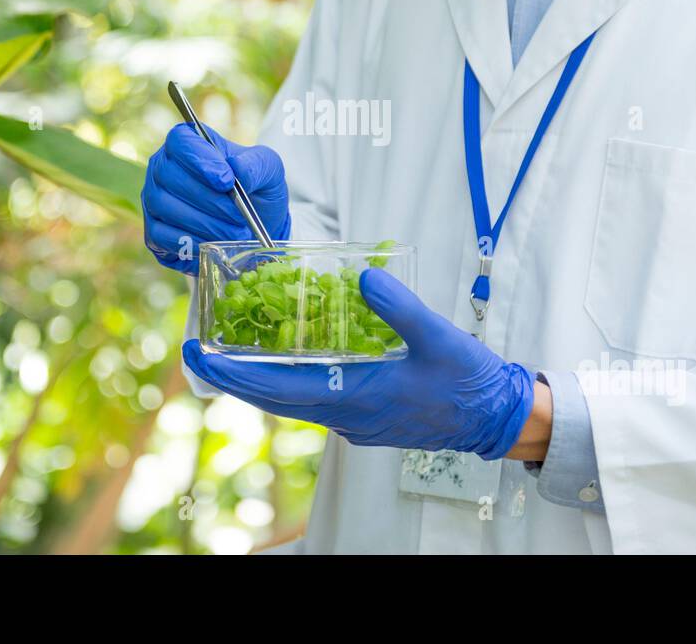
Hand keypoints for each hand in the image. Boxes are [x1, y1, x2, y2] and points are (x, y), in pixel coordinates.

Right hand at [143, 123, 290, 273]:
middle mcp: (163, 167)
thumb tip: (237, 170)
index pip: (180, 140)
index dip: (200, 160)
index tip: (227, 181)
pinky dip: (190, 242)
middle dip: (208, 200)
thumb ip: (256, 164)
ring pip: (164, 207)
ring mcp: (154, 199)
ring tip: (235, 233)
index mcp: (188, 143)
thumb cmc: (256, 187)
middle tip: (239, 216)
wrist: (252, 223)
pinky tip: (215, 245)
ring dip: (203, 223)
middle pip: (169, 176)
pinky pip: (160, 236)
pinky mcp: (154, 231)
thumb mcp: (268, 169)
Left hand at [183, 268, 534, 459]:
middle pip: (274, 395)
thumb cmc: (467, 383)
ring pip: (292, 397)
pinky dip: (291, 376)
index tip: (198, 354)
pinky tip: (287, 354)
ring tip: (232, 347)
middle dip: (233, 373)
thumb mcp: (436, 338)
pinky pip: (315, 395)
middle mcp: (344, 415)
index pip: (277, 389)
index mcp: (354, 400)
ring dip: (260, 376)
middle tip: (198, 347)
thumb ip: (399, 308)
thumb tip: (362, 278)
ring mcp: (353, 419)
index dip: (233, 372)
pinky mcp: (364, 414)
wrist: (496, 418)